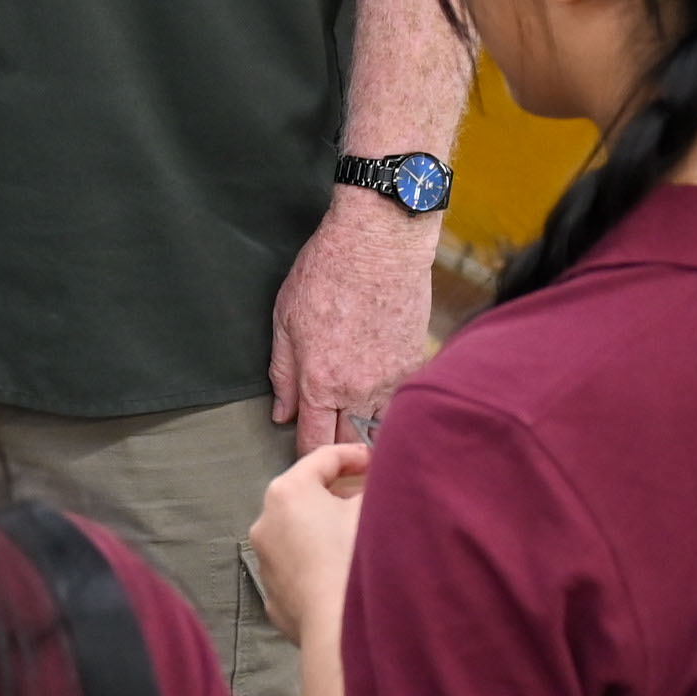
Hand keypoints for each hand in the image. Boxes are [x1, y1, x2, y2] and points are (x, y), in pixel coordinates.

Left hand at [247, 444, 369, 648]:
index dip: (355, 455)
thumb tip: (376, 487)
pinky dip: (320, 566)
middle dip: (340, 494)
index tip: (377, 461)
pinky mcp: (274, 598)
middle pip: (306, 497)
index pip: (323, 458)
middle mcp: (265, 523)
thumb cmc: (357, 558)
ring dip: (327, 532)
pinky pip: (300, 571)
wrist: (341, 629)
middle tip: (371, 497)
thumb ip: (375, 488)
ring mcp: (265, 563)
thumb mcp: (376, 510)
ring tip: (360, 538)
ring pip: (300, 536)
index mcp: (288, 492)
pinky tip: (345, 575)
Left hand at [269, 187, 438, 452]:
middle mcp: (358, 389)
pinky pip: (401, 400)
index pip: (314, 442)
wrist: (380, 242)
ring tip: (355, 423)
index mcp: (320, 381)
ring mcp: (392, 379)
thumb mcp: (285, 318)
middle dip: (336, 448)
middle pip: (348, 442)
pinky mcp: (414, 364)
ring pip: (380, 426)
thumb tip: (282, 412)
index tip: (304, 452)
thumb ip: (282, 373)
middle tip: (329, 440)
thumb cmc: (328, 271)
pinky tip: (379, 395)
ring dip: (366, 429)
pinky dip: (389, 405)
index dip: (305, 453)